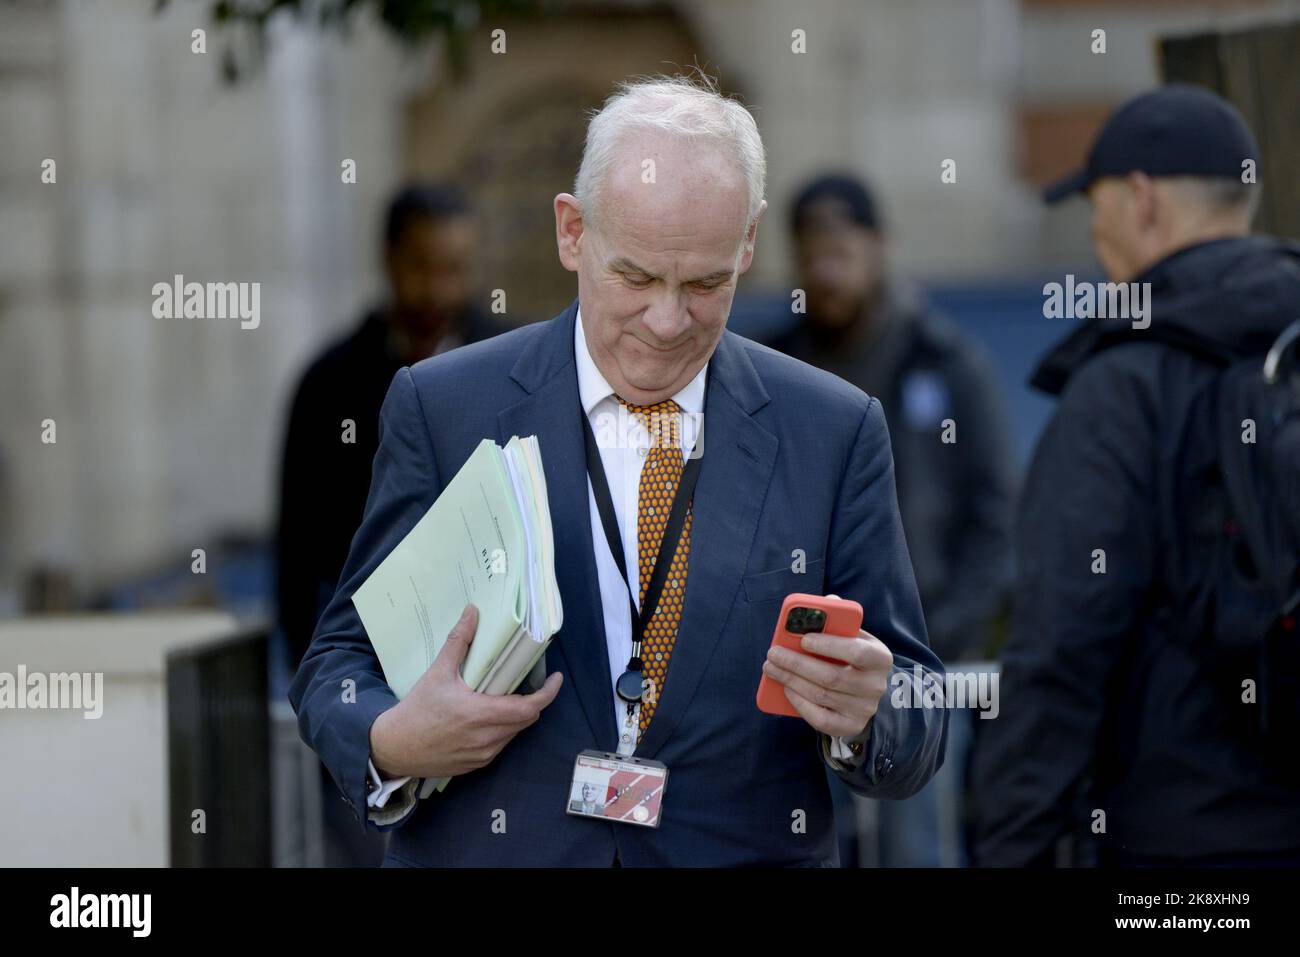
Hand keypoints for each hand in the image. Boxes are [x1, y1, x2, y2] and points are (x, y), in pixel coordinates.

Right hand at [369, 603, 562, 778]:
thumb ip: (459, 642)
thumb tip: (472, 612)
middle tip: (528, 683)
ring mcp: (483, 755)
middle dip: (532, 701)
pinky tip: (490, 716)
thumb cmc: (416, 711)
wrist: (393, 749)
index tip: (556, 678)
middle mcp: (487, 739)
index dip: (548, 693)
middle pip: (527, 720)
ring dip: (517, 716)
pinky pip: (501, 745)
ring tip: (507, 697)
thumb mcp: (437, 673)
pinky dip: (503, 730)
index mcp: (481, 715)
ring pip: (514, 733)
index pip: (529, 707)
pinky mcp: (476, 765)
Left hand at [761, 625, 891, 738]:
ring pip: (820, 695)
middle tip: (773, 653)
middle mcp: (875, 686)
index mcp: (880, 658)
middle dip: (797, 664)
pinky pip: (820, 718)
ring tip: (771, 667)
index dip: (829, 645)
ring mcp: (863, 709)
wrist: (868, 691)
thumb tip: (826, 602)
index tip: (803, 639)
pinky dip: (799, 703)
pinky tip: (786, 688)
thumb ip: (841, 619)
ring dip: (790, 680)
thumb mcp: (854, 636)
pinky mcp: (850, 726)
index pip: (856, 652)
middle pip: (831, 677)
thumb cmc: (854, 656)